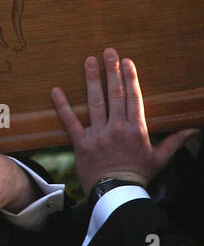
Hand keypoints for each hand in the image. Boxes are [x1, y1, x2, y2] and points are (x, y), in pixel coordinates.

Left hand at [51, 48, 196, 194]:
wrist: (116, 193)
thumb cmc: (138, 174)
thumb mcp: (160, 158)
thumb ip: (174, 140)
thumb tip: (192, 129)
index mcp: (137, 129)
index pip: (134, 98)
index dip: (130, 78)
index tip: (127, 62)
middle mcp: (117, 128)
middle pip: (115, 94)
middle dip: (112, 71)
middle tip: (108, 52)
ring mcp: (98, 134)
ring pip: (95, 102)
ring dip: (91, 80)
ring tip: (88, 61)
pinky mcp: (81, 142)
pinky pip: (69, 121)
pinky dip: (62, 106)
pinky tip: (55, 90)